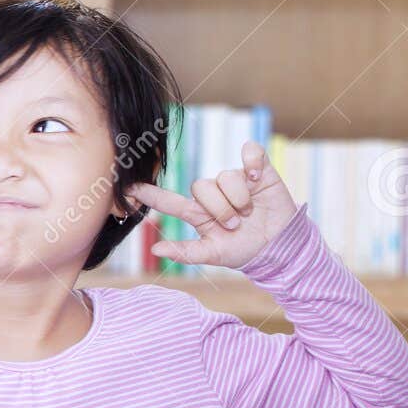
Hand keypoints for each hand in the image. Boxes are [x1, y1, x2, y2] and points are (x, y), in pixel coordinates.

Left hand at [127, 141, 299, 269]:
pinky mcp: (259, 170)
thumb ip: (186, 253)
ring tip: (249, 213)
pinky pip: (251, 152)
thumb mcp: (213, 255)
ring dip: (238, 199)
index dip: (150, 194)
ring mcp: (236, 180)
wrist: (279, 246)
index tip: (129, 187)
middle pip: (201, 187)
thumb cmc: (243, 250)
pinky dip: (253, 162)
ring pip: (225, 177)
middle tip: (235, 224)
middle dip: (219, 209)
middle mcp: (213, 193)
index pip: (169, 201)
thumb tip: (156, 250)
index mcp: (198, 213)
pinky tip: (258, 178)